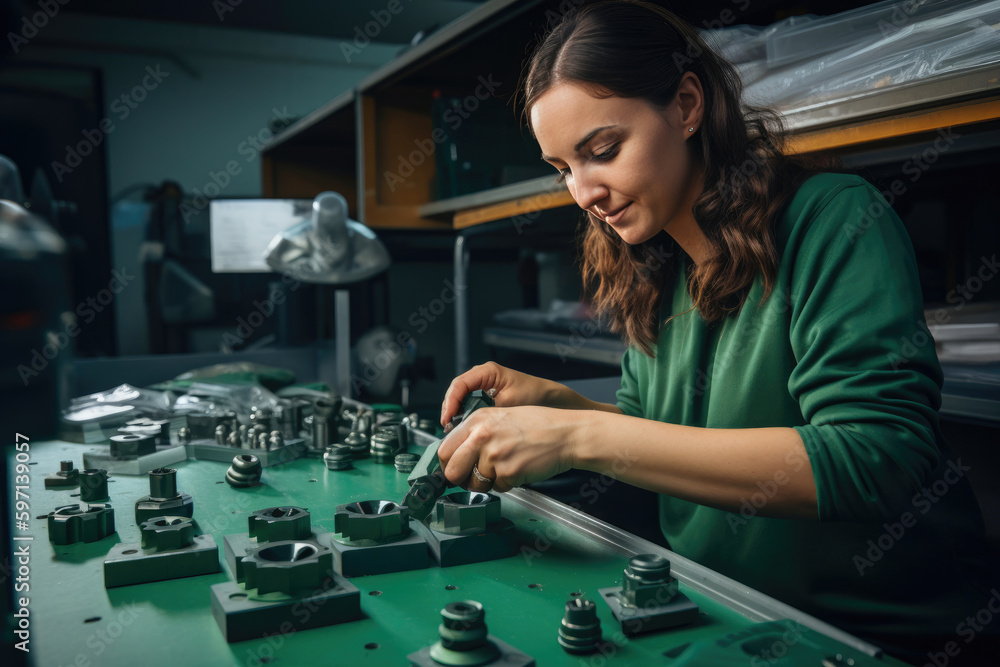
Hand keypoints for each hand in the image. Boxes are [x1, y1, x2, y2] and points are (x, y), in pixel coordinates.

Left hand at [437, 405, 577, 492]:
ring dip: (486, 483)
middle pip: (452, 471)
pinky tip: (519, 468)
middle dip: (460, 479)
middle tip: (472, 478)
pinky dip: (506, 483)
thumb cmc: (537, 425)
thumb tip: (456, 455)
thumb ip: (476, 433)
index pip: (444, 450)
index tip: (453, 469)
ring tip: (504, 468)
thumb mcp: (499, 418)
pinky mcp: (508, 472)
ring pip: (474, 484)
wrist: (564, 433)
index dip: (447, 464)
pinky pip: (497, 488)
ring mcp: (494, 455)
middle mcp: (482, 436)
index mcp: (477, 421)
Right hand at [439, 362, 565, 428]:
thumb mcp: (509, 404)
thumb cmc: (534, 398)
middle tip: (447, 428)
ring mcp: (483, 386)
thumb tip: (468, 426)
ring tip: (453, 430)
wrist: (552, 401)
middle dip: (450, 409)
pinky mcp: (486, 398)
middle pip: (456, 391)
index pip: (459, 384)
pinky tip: (465, 429)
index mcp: (487, 372)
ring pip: (460, 399)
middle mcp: (482, 376)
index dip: (450, 402)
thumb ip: (488, 413)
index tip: (447, 419)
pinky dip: (465, 417)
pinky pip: (469, 405)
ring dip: (455, 414)